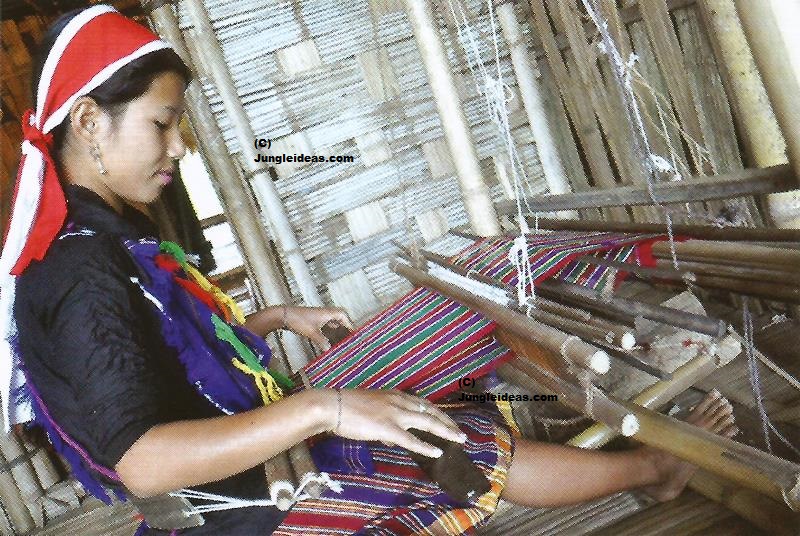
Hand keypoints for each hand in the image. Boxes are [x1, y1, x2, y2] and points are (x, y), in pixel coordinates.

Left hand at [285, 306, 352, 350]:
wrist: (283, 316)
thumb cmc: (299, 320)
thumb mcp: (312, 332)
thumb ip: (322, 342)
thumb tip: (330, 351)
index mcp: (328, 313)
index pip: (344, 317)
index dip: (349, 325)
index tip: (353, 335)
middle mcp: (326, 314)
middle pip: (340, 322)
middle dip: (344, 332)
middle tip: (349, 343)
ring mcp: (320, 318)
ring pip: (332, 327)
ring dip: (336, 335)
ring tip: (340, 346)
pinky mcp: (314, 323)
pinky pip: (325, 330)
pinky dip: (328, 337)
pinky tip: (328, 346)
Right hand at [320, 388, 467, 457]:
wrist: (333, 405)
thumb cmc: (347, 407)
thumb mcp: (371, 409)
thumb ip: (385, 422)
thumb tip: (394, 438)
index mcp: (395, 395)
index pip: (423, 403)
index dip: (438, 413)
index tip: (448, 420)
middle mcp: (399, 401)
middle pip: (430, 410)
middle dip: (447, 422)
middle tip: (460, 433)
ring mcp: (394, 413)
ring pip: (426, 421)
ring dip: (445, 430)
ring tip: (458, 439)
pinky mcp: (387, 427)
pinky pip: (410, 439)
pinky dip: (425, 445)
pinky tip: (436, 451)